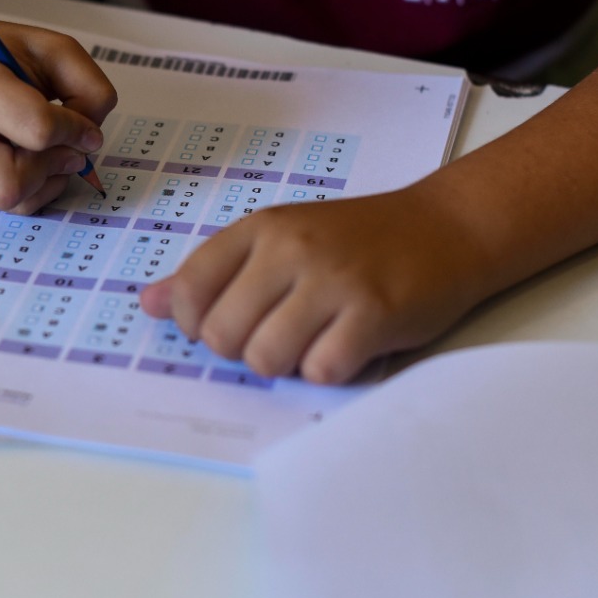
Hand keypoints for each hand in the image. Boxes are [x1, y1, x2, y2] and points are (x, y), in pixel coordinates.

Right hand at [0, 19, 116, 213]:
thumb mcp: (50, 48)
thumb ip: (87, 87)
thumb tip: (90, 140)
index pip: (37, 128)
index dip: (74, 130)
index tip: (86, 127)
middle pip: (12, 183)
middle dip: (51, 167)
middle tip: (65, 147)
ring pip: (11, 202)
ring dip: (46, 180)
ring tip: (45, 149)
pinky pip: (6, 205)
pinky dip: (33, 188)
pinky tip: (31, 159)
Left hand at [140, 187, 482, 383]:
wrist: (447, 227)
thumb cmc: (358, 239)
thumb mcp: (282, 238)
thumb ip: (217, 272)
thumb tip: (150, 304)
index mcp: (262, 228)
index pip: (191, 289)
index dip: (198, 325)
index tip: (229, 324)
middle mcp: (291, 248)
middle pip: (224, 335)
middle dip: (245, 351)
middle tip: (282, 334)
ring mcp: (333, 280)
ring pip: (265, 359)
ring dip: (287, 364)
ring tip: (315, 340)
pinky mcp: (373, 313)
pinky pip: (320, 371)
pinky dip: (330, 370)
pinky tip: (348, 345)